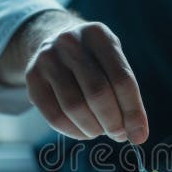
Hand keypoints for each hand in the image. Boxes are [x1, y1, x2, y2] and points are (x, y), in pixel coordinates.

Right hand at [25, 21, 148, 142]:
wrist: (52, 40)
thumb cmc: (93, 60)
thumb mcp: (112, 62)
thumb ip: (126, 94)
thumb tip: (137, 134)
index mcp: (98, 36)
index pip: (122, 79)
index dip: (133, 111)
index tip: (139, 135)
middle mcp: (70, 42)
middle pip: (97, 92)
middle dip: (112, 122)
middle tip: (119, 135)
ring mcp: (47, 58)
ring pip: (74, 106)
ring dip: (93, 128)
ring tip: (100, 131)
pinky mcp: (31, 76)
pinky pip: (54, 115)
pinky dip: (73, 131)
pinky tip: (83, 132)